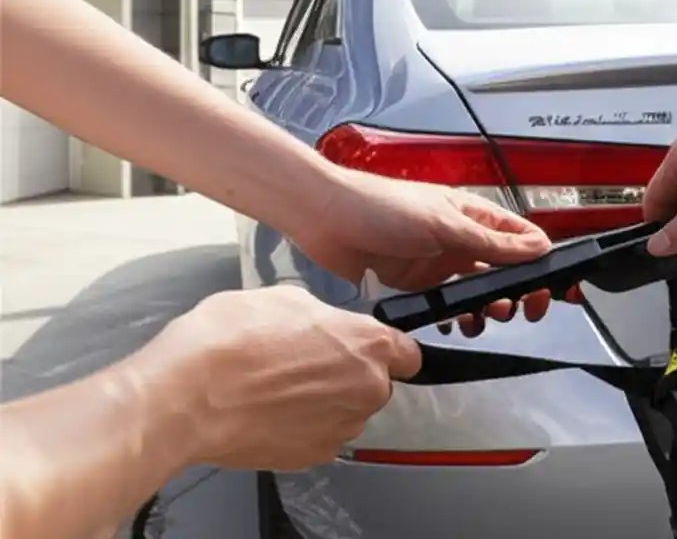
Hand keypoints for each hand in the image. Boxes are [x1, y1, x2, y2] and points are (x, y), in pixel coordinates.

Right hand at [139, 286, 421, 470]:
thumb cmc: (232, 338)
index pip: (409, 354)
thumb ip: (323, 317)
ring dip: (325, 402)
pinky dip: (302, 427)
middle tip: (303, 363)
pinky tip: (268, 413)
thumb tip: (326, 328)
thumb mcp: (285, 300)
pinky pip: (320, 436)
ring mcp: (342, 428)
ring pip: (347, 412)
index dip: (387, 351)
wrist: (187, 395)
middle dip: (349, 375)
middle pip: (375, 384)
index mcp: (369, 344)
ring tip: (277, 388)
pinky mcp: (313, 456)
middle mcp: (367, 390)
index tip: (364, 350)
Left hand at [289, 169, 555, 333]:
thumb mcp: (445, 225)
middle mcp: (461, 239)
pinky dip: (456, 316)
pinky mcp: (416, 284)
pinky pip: (447, 304)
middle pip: (505, 270)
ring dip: (487, 308)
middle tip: (522, 312)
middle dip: (518, 292)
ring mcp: (439, 263)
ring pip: (478, 291)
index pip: (522, 238)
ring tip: (483, 320)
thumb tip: (540, 249)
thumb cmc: (385, 208)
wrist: (327, 219)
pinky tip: (454, 324)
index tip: (553, 288)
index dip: (541, 262)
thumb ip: (491, 244)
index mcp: (473, 216)